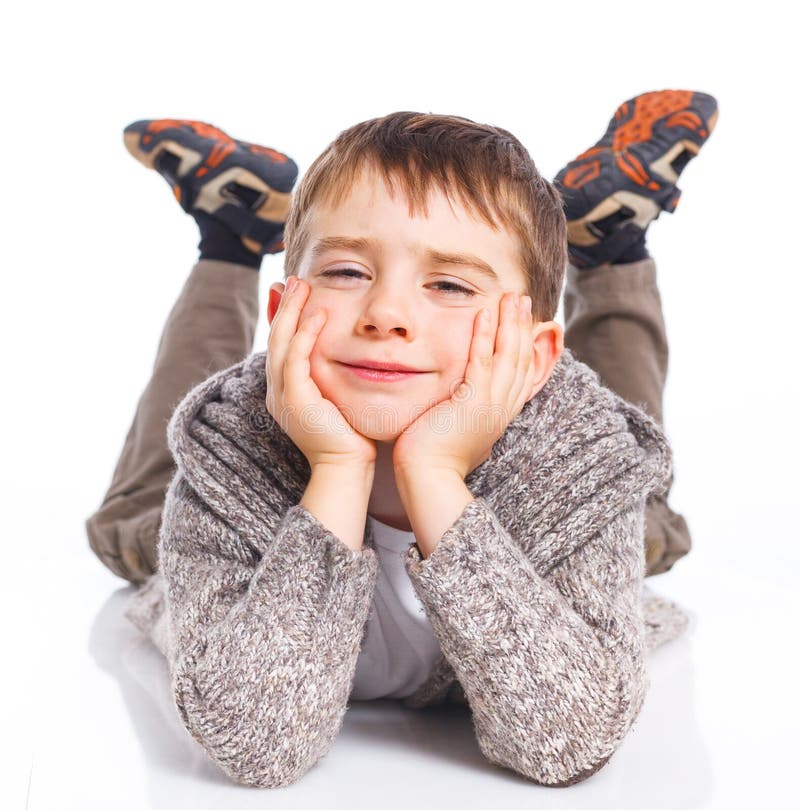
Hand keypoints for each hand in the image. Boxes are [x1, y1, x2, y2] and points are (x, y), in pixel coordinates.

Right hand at [265, 276, 376, 468]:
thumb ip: (334, 375)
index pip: (281, 345)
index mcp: (285, 391)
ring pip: (280, 343)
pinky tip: (318, 315)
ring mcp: (282, 395)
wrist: (346, 467)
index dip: (286, 316)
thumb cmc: (351, 436)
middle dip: (284, 306)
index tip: (295, 292)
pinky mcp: (294, 399)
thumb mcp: (338, 397)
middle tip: (294, 279)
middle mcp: (277, 391)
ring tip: (301, 285)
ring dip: (291, 311)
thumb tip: (347, 353)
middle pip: (275, 338)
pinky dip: (305, 335)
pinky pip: (295, 359)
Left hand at [393, 292, 535, 479]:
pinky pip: (482, 362)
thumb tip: (457, 400)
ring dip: (510, 323)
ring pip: (508, 356)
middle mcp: (502, 408)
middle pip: (521, 360)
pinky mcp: (473, 403)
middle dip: (523, 327)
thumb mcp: (457, 427)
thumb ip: (463, 409)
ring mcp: (491, 406)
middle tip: (522, 299)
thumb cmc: (433, 456)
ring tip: (511, 297)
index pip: (521, 373)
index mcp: (500, 414)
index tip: (522, 319)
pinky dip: (485, 336)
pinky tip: (484, 313)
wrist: (427, 478)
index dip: (524, 343)